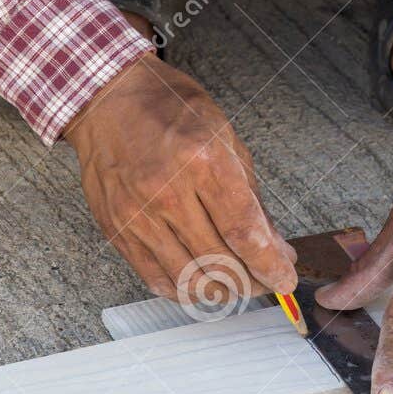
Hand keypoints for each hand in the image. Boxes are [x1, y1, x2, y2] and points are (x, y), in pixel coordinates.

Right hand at [64, 53, 296, 307]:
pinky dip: (184, 290)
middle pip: (219, 261)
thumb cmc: (169, 111)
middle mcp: (168, 192)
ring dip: (220, 292)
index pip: (243, 232)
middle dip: (251, 281)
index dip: (269, 265)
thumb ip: (250, 195)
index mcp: (203, 161)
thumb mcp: (224, 137)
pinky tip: (200, 284)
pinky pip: (155, 278)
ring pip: (188, 278)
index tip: (284, 278)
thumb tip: (273, 245)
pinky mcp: (117, 230)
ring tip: (235, 286)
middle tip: (263, 281)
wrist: (108, 101)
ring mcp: (138, 215)